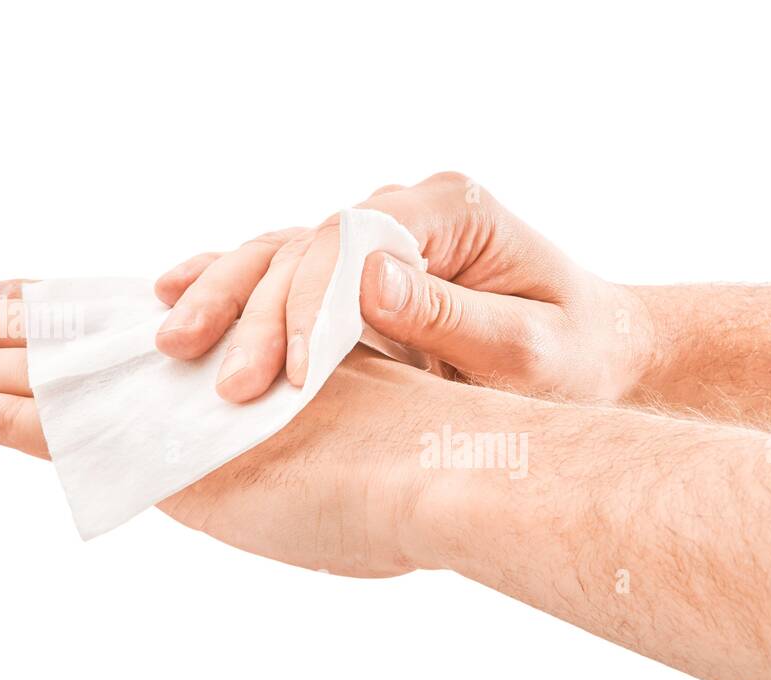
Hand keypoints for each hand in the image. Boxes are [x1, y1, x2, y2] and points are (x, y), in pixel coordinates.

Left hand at [0, 282, 475, 576]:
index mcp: (241, 365)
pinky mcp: (166, 452)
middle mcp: (206, 373)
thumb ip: (295, 450)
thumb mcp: (348, 451)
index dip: (79, 315)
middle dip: (5, 322)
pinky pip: (64, 428)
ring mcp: (184, 406)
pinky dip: (5, 415)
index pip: (140, 330)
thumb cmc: (418, 474)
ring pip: (59, 369)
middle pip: (84, 335)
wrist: (439, 471)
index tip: (29, 296)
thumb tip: (291, 470)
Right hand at [154, 171, 655, 403]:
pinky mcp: (363, 274)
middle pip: (308, 245)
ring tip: (174, 341)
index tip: (288, 374)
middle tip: (219, 377)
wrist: (596, 355)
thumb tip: (371, 282)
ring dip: (227, 296)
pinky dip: (234, 287)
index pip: (355, 240)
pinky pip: (288, 272)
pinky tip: (177, 297)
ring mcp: (381, 238)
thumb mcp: (531, 348)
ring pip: (284, 252)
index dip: (311, 304)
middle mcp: (408, 212)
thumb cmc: (576, 357)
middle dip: (256, 311)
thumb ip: (454, 315)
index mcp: (454, 212)